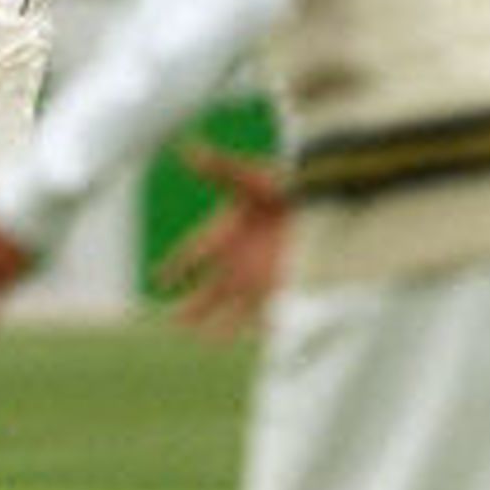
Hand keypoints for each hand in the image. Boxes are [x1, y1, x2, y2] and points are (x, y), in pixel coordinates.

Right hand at [155, 145, 288, 339]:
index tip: (159, 278)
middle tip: (174, 324)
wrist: (330, 198)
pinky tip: (263, 340)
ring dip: (221, 326)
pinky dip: (265, 327)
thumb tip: (187, 148)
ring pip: (233, 310)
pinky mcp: (283, 287)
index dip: (174, 265)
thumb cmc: (288, 181)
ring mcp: (259, 277)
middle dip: (191, 307)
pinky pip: (269, 315)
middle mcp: (237, 261)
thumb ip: (219, 167)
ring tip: (206, 341)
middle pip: (207, 292)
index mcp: (223, 233)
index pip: (190, 253)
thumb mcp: (250, 176)